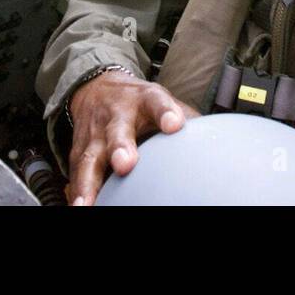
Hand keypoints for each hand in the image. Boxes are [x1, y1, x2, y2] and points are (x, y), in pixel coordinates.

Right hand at [66, 71, 198, 205]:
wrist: (96, 87)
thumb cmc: (139, 103)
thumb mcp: (161, 100)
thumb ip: (186, 118)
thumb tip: (218, 139)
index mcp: (144, 100)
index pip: (157, 103)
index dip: (166, 112)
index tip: (174, 125)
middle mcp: (116, 116)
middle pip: (118, 130)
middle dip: (120, 147)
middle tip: (125, 164)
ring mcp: (95, 134)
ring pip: (90, 157)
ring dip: (88, 182)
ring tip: (86, 204)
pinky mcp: (79, 151)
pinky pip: (76, 173)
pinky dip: (76, 191)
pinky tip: (79, 206)